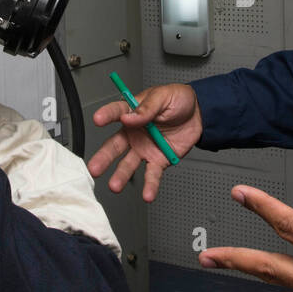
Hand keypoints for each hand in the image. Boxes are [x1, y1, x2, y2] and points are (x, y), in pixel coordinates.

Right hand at [87, 83, 202, 200]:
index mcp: (133, 113)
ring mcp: (144, 149)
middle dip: (103, 157)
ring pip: (128, 164)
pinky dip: (150, 185)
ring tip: (115, 186)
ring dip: (121, 176)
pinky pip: (152, 174)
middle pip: (115, 145)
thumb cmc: (178, 100)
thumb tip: (130, 117)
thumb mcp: (164, 96)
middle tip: (94, 167)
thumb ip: (147, 107)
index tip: (98, 119)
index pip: (116, 112)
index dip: (106, 115)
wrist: (198, 115)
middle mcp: (133, 133)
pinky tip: (147, 194)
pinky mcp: (158, 160)